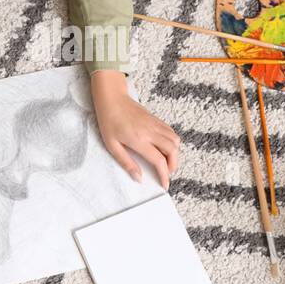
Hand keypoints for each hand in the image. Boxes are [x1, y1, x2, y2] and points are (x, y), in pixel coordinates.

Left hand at [91, 70, 180, 187]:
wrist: (112, 98)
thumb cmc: (109, 121)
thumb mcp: (112, 146)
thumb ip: (127, 162)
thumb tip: (139, 177)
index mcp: (139, 140)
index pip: (159, 160)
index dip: (164, 175)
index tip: (164, 184)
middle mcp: (151, 132)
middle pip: (173, 150)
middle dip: (173, 165)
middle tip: (166, 173)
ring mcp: (155, 124)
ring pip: (175, 140)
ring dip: (174, 154)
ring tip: (166, 162)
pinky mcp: (156, 119)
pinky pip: (171, 132)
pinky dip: (172, 142)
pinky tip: (164, 147)